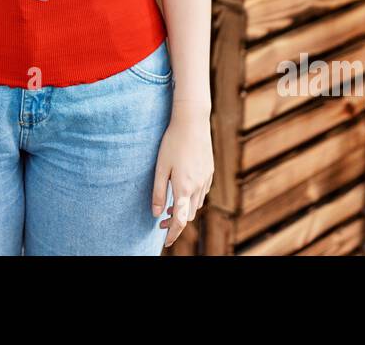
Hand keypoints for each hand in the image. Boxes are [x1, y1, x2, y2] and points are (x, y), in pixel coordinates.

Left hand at [152, 106, 213, 248]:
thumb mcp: (160, 167)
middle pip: (188, 215)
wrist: (192, 122)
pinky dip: (192, 199)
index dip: (172, 234)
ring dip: (184, 210)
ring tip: (169, 206)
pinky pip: (202, 193)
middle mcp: (198, 187)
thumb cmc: (172, 143)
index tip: (165, 242)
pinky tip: (183, 191)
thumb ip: (157, 192)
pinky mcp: (209, 172)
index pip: (178, 220)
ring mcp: (206, 179)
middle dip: (175, 222)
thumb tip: (155, 213)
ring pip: (196, 205)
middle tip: (160, 222)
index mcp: (183, 188)